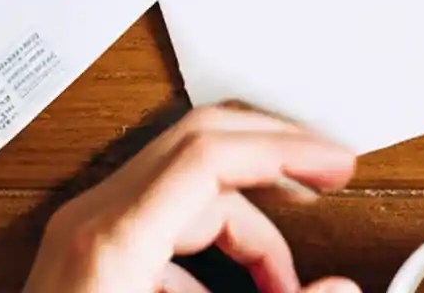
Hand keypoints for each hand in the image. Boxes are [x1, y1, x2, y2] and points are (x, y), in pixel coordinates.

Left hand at [24, 106, 359, 292]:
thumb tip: (338, 291)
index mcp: (113, 240)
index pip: (212, 154)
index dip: (286, 149)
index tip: (335, 163)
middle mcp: (93, 222)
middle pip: (201, 146)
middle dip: (274, 156)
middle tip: (328, 173)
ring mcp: (86, 234)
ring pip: (188, 189)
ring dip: (247, 225)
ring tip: (281, 284)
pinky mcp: (89, 255)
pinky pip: (165, 224)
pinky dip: (209, 249)